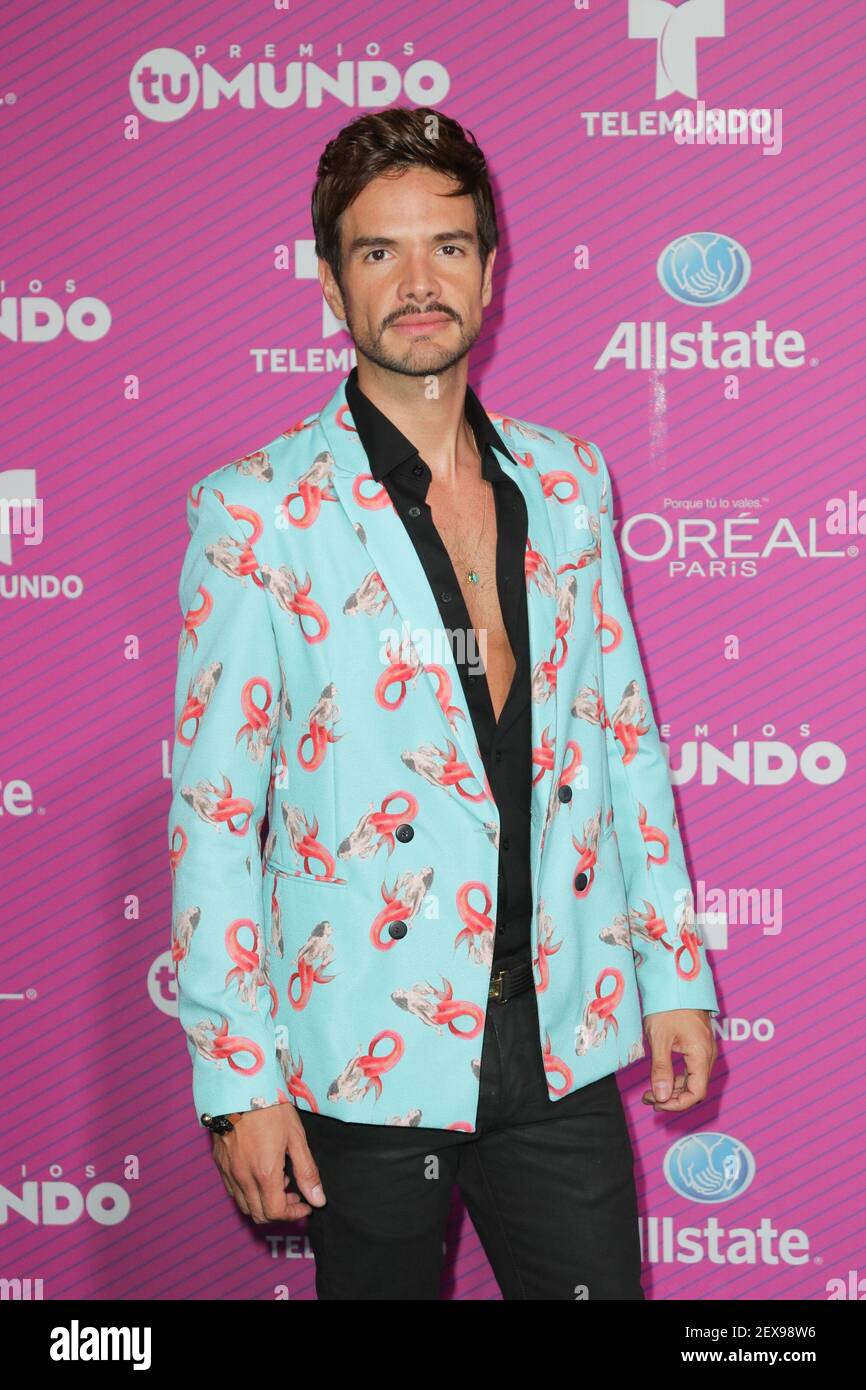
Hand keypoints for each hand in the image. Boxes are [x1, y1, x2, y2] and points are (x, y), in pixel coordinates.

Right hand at [211, 1103, 326, 1222]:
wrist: (240, 1087)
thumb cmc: (270, 1109)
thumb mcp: (296, 1138)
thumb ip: (307, 1172)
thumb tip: (318, 1200)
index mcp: (265, 1174)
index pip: (276, 1213)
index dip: (293, 1215)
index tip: (305, 1205)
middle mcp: (243, 1178)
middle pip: (259, 1215)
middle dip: (280, 1212)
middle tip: (294, 1195)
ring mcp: (228, 1172)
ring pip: (244, 1205)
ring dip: (263, 1204)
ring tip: (278, 1182)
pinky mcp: (220, 1163)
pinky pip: (232, 1191)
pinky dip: (248, 1193)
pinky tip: (259, 1173)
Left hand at [641, 1008, 716, 1112]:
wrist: (677, 981)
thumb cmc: (668, 1006)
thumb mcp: (659, 1039)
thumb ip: (661, 1069)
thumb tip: (661, 1097)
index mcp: (701, 1055)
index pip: (696, 1093)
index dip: (677, 1104)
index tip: (657, 1104)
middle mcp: (707, 1055)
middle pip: (695, 1088)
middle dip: (672, 1098)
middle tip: (647, 1098)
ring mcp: (704, 1050)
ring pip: (692, 1079)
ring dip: (672, 1089)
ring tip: (649, 1092)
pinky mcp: (697, 1045)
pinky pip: (690, 1068)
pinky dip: (676, 1077)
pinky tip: (660, 1078)